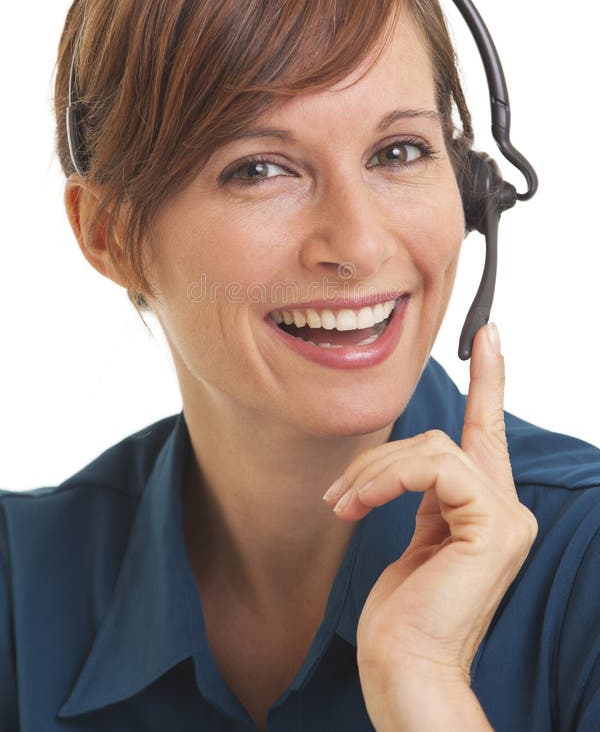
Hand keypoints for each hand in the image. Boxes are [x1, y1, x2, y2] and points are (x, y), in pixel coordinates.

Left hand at [322, 323, 537, 713]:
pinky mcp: (492, 526)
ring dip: (374, 472)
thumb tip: (406, 461)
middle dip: (383, 456)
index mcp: (487, 512)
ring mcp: (505, 518)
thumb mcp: (414, 540)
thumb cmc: (402, 617)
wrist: (404, 670)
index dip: (490, 379)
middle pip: (445, 437)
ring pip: (433, 448)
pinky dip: (386, 479)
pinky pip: (434, 467)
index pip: (488, 432)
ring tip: (342, 506)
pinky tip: (357, 506)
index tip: (487, 334)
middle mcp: (506, 510)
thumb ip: (423, 495)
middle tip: (340, 495)